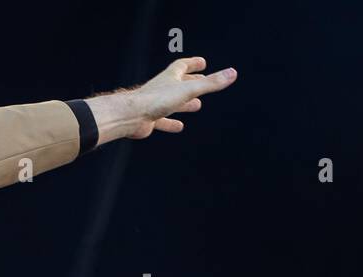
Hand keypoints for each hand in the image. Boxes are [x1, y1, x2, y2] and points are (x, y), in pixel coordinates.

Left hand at [88, 56, 236, 144]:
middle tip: (204, 84)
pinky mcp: (148, 120)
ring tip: (197, 106)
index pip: (182, 66)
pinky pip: (162, 121)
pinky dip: (171, 123)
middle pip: (178, 83)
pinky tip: (179, 127)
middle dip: (192, 83)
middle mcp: (161, 89)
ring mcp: (153, 105)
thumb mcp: (188, 90)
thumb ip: (211, 83)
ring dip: (184, 103)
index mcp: (169, 78)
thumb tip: (233, 73)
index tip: (203, 63)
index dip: (193, 64)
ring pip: (171, 102)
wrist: (128, 117)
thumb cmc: (156, 100)